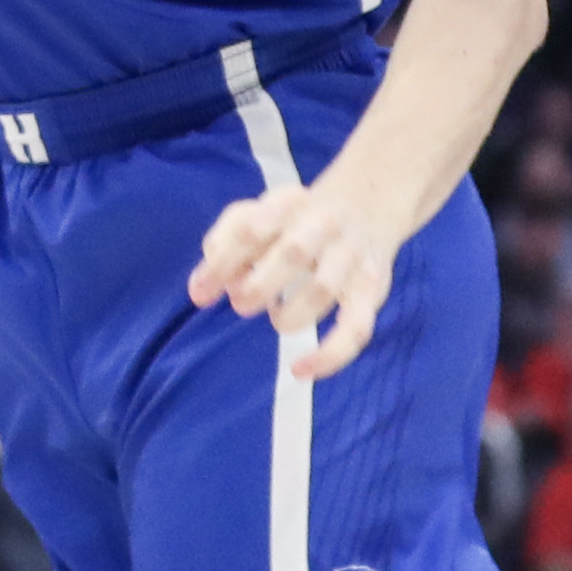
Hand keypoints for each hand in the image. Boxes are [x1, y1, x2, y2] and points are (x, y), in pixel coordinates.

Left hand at [188, 173, 397, 380]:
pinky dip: (330, 355)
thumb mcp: (261, 213)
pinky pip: (356, 329)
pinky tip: (300, 369)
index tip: (199, 293)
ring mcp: (351, 257)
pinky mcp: (372, 290)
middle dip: (261, 284)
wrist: (368, 203)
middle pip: (293, 252)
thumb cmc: (296, 219)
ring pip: (324, 288)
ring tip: (277, 319)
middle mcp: (323, 224)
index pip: (250, 228)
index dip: (221, 262)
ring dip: (292, 312)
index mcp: (287, 202)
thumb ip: (227, 243)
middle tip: (240, 303)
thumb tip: (205, 285)